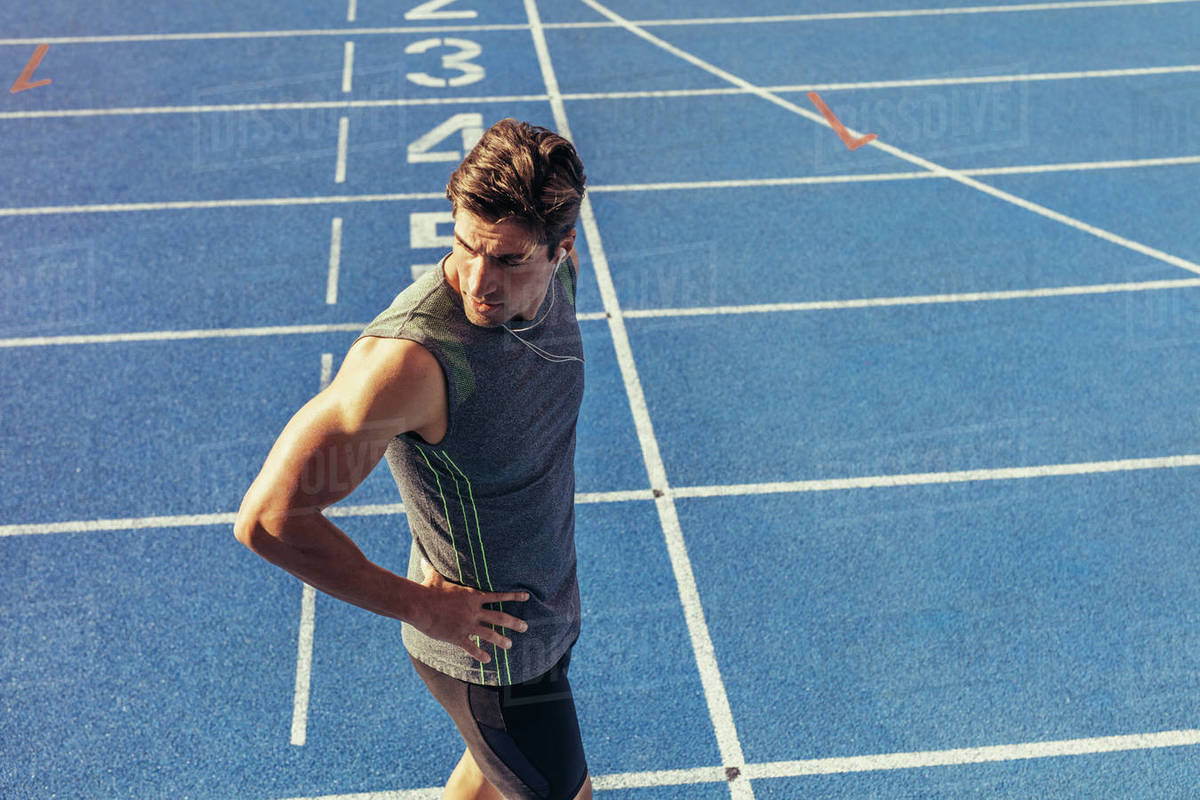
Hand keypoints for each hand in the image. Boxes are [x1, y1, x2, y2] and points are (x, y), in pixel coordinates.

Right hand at [412, 567, 530, 663]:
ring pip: (490, 633)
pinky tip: (487, 661)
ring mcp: (467, 624)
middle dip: (514, 623)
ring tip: (509, 644)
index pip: (498, 596)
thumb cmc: (428, 589)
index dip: (514, 596)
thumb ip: (434, 569)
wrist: (420, 605)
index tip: (527, 597)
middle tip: (525, 627)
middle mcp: (474, 610)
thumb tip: (424, 559)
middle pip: (499, 617)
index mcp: (473, 595)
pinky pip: (471, 647)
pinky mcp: (457, 636)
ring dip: (501, 640)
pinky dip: (479, 654)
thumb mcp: (434, 576)